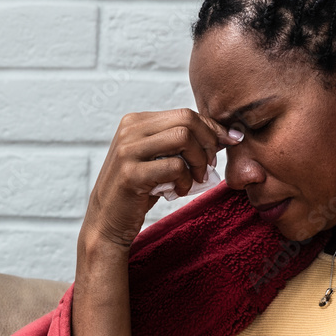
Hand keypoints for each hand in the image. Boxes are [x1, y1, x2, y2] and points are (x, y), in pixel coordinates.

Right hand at [82, 108, 242, 250]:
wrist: (106, 222)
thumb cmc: (138, 190)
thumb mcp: (157, 159)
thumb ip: (179, 143)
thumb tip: (225, 134)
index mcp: (135, 121)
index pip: (184, 114)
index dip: (211, 128)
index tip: (229, 142)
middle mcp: (129, 130)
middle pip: (186, 120)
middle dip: (208, 142)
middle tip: (210, 165)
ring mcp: (128, 151)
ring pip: (182, 137)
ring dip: (198, 161)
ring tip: (196, 179)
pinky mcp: (131, 174)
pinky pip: (175, 166)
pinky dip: (185, 181)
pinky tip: (179, 191)